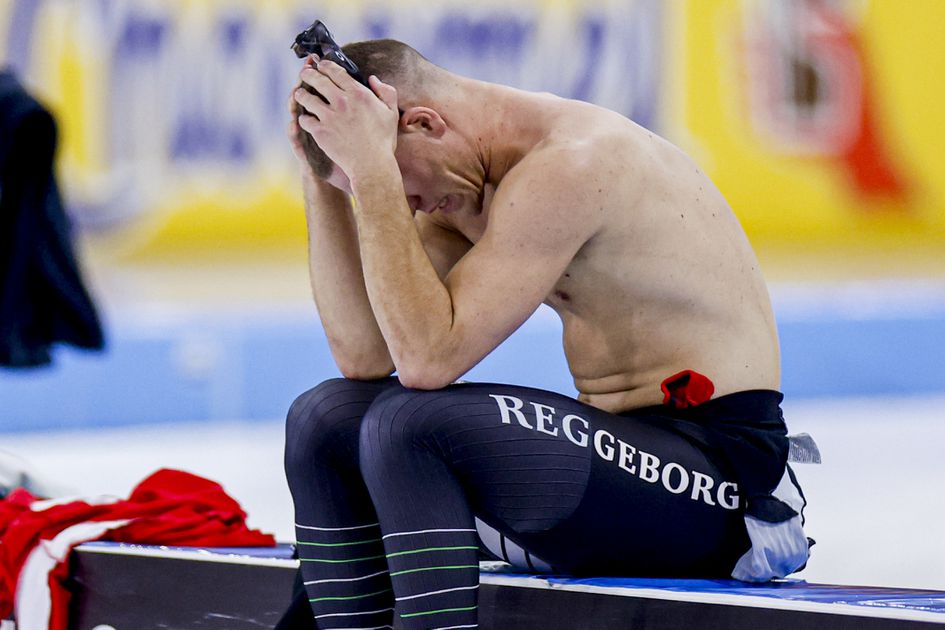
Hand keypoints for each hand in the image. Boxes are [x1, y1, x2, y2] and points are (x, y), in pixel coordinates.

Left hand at [293, 59, 399, 181]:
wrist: (372, 165)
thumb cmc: (383, 141)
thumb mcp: (391, 113)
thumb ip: (386, 92)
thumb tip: (373, 79)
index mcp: (358, 94)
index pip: (336, 72)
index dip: (325, 65)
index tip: (320, 65)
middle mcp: (342, 101)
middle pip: (317, 80)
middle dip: (308, 74)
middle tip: (304, 74)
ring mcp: (329, 116)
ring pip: (306, 98)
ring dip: (301, 94)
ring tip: (299, 94)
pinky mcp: (320, 131)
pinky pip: (305, 119)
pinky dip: (304, 118)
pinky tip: (305, 119)